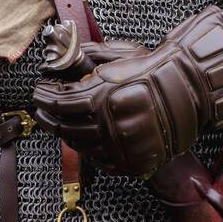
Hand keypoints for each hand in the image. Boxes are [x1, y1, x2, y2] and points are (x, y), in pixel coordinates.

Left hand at [32, 7, 222, 178]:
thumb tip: (56, 61)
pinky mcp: (130, 163)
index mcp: (99, 98)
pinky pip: (99, 160)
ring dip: (66, 134)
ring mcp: (119, 148)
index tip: (37, 92)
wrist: (185, 91)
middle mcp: (107, 127)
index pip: (59, 103)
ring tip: (61, 123)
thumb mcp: (116, 57)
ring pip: (80, 145)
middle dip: (49, 118)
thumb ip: (84, 60)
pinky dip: (87, 150)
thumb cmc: (149, 69)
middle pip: (65, 127)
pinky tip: (84, 138)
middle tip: (42, 110)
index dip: (44, 97)